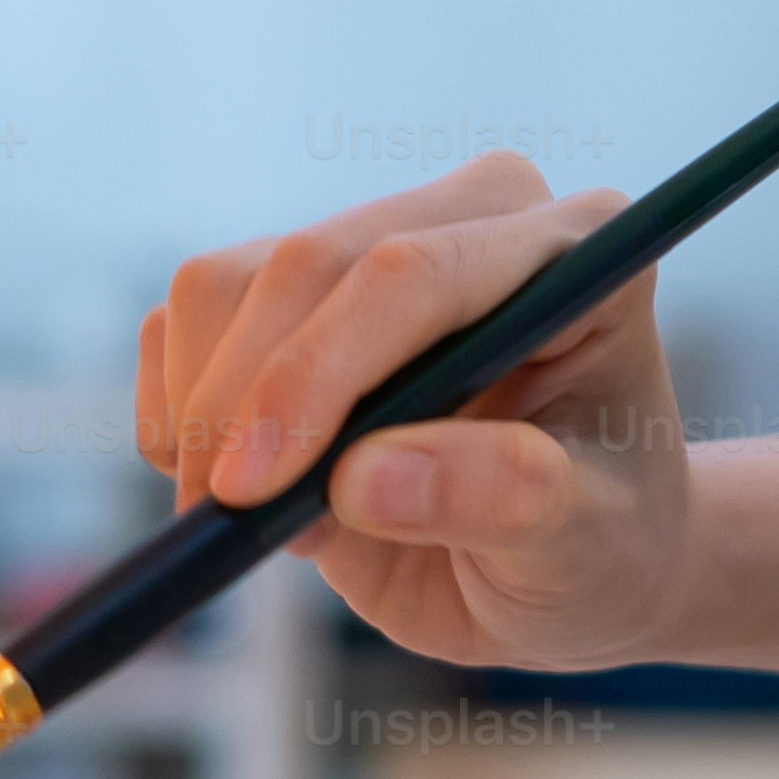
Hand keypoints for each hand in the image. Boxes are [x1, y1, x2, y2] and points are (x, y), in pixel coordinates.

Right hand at [133, 152, 694, 672]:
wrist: (569, 562)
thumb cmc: (599, 545)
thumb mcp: (579, 544)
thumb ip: (496, 499)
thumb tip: (362, 478)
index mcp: (575, 248)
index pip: (411, 273)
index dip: (313, 372)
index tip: (250, 487)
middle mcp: (476, 216)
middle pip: (303, 266)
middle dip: (239, 403)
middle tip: (225, 524)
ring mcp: (380, 236)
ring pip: (223, 285)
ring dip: (205, 413)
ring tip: (277, 519)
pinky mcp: (298, 285)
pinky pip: (185, 318)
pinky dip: (179, 412)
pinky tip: (247, 487)